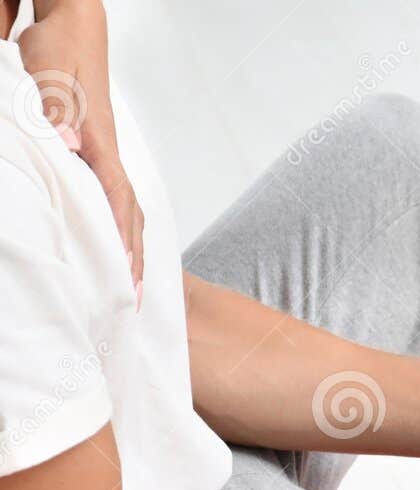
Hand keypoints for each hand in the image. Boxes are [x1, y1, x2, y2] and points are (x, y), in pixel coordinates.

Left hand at [17, 0, 142, 294]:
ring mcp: (106, 155)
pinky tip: (118, 241)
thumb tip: (72, 144)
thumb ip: (61, 111)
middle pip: (131, 216)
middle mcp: (108, 155)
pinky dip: (121, 226)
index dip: (121, 241)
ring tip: (132, 282)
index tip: (125, 278)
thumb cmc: (59, 52)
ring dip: (132, 247)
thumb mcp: (52, 78)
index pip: (116, 201)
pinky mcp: (98, 152)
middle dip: (135, 258)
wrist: (73, 27)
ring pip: (127, 209)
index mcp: (98, 144)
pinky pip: (116, 199)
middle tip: (133, 299)